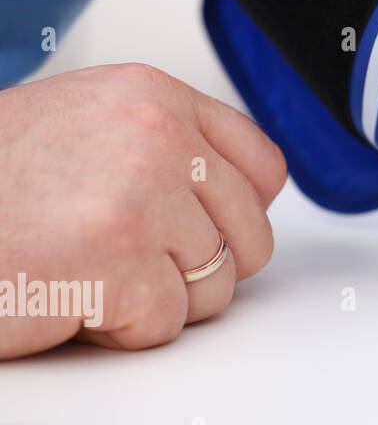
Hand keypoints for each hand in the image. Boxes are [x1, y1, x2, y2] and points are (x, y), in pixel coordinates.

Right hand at [0, 64, 286, 357]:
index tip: (195, 231)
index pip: (263, 167)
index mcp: (153, 95)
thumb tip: (238, 193)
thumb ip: (162, 146)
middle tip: (123, 263)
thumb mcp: (81, 127)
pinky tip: (67, 296)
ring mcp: (141, 195)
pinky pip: (165, 324)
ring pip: (216, 287)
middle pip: (249, 236)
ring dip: (153, 301)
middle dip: (193, 269)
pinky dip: (117, 329)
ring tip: (86, 273)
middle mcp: (157, 134)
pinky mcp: (116, 261)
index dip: (234, 217)